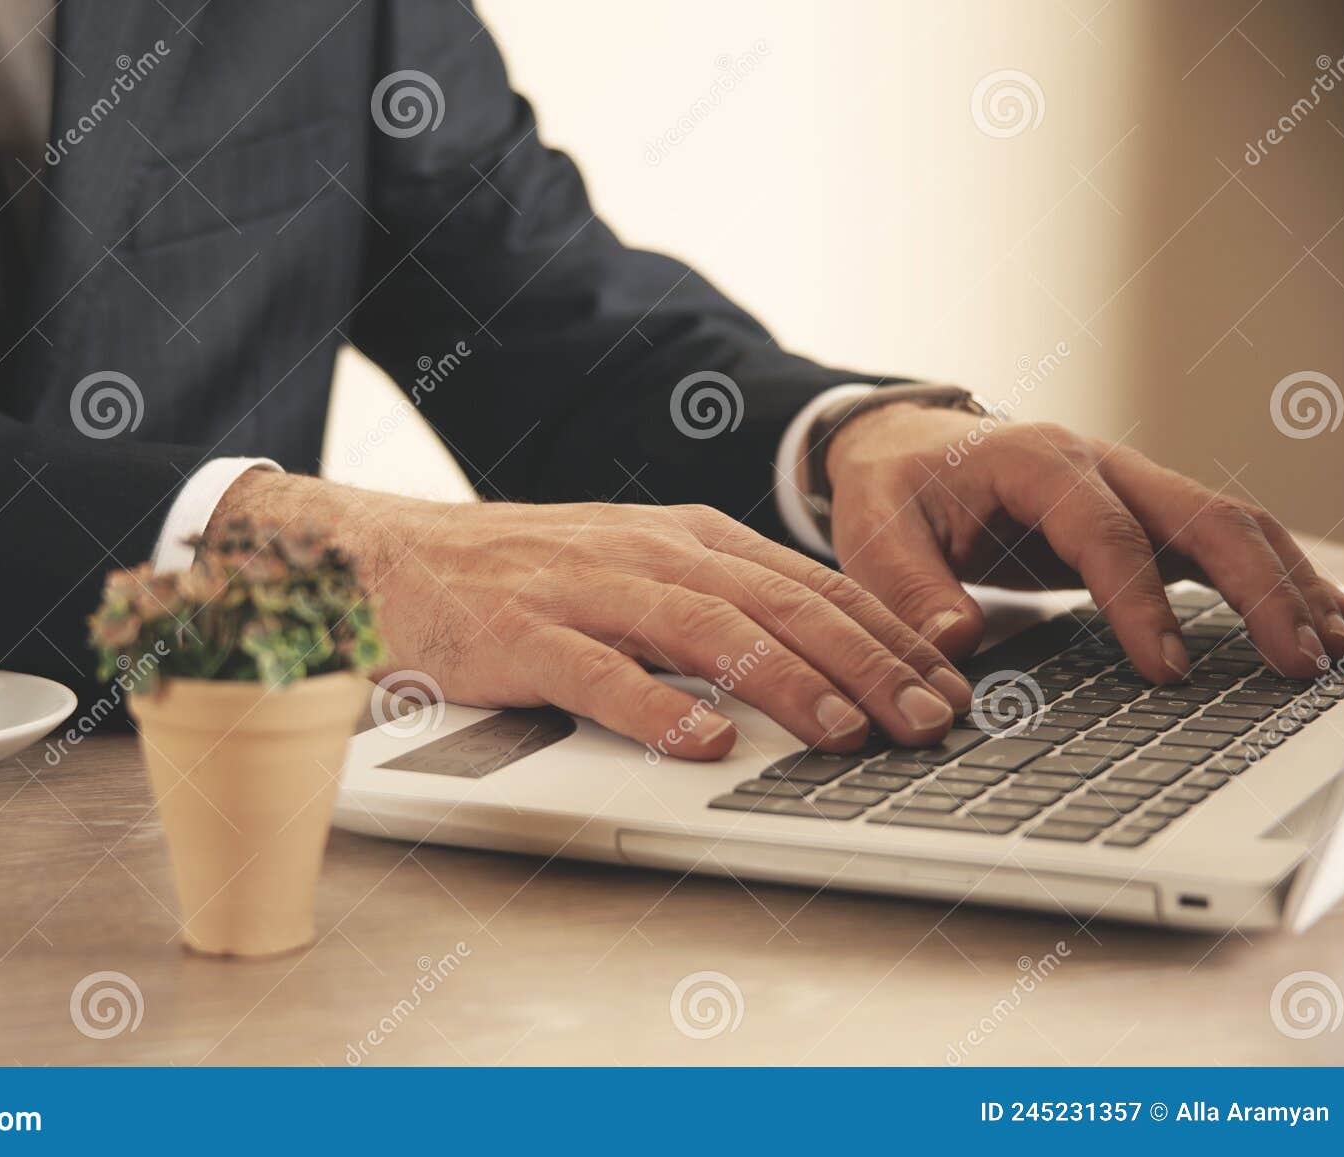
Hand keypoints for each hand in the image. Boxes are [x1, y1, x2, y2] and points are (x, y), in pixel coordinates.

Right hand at [216, 470, 972, 758]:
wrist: (395, 558)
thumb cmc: (525, 574)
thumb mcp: (636, 568)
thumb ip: (718, 603)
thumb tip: (823, 657)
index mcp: (684, 536)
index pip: (810, 584)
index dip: (888, 635)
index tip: (948, 684)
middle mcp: (645, 552)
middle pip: (777, 603)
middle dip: (866, 663)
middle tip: (926, 720)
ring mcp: (582, 590)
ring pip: (704, 630)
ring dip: (785, 681)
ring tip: (844, 731)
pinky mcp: (520, 634)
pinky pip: (597, 672)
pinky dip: (654, 706)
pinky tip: (703, 740)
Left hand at [824, 402, 1343, 681]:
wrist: (906, 445)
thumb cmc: (894, 487)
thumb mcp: (875, 530)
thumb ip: (910, 586)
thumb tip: (956, 644)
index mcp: (1037, 461)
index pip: (1106, 532)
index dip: (1139, 601)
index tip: (1163, 669)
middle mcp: (1103, 465)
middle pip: (1204, 515)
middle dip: (1259, 588)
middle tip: (1297, 663)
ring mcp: (1134, 489)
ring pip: (1234, 525)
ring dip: (1291, 583)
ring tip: (1337, 652)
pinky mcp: (1147, 519)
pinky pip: (1225, 543)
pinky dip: (1279, 579)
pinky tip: (1325, 624)